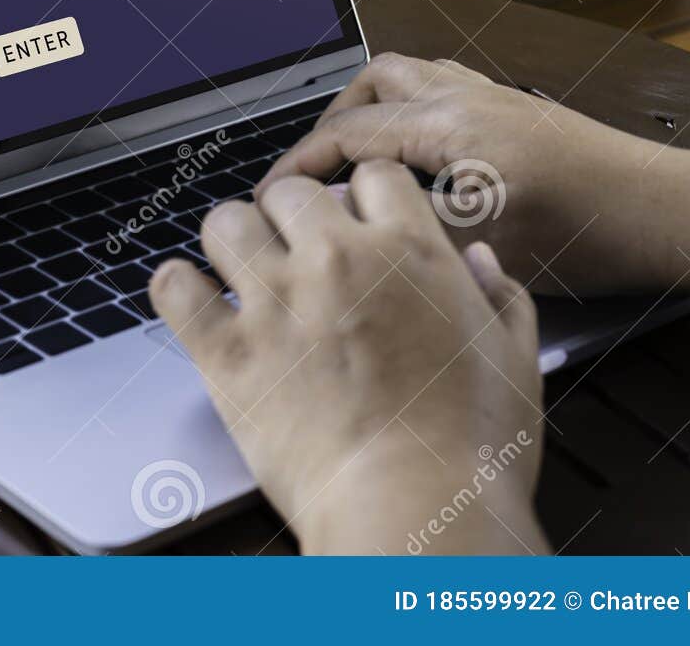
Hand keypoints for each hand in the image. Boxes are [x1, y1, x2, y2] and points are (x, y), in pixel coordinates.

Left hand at [150, 161, 546, 554]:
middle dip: (295, 217)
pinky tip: (195, 301)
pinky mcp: (227, 351)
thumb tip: (475, 258)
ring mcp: (275, 303)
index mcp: (410, 252)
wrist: (414, 512)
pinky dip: (179, 289)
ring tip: (246, 271)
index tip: (357, 225)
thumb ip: (499, 297)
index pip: (371, 177)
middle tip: (298, 253)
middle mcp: (336, 261)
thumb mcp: (515, 360)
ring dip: (235, 241)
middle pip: (292, 191)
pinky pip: (174, 287)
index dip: (363, 200)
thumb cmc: (472, 450)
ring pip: (226, 221)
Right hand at [259, 53, 689, 296]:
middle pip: (374, 81)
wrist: (663, 212)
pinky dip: (412, 111)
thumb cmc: (585, 231)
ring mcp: (493, 98)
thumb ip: (402, 230)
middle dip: (332, 122)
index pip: (347, 133)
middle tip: (315, 171)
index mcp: (448, 123)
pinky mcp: (515, 112)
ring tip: (358, 159)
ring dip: (374, 109)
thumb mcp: (480, 246)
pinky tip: (419, 158)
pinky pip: (443, 88)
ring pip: (410, 77)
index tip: (270, 196)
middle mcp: (466, 96)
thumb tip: (342, 228)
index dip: (299, 165)